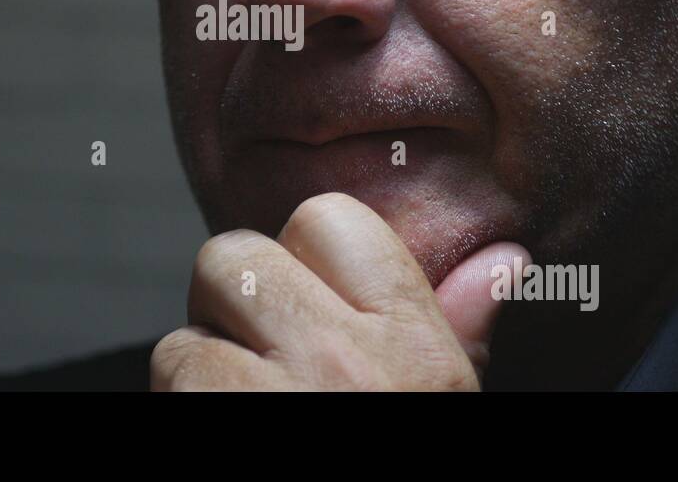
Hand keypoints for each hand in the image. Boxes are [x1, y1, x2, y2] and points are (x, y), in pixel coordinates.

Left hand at [152, 192, 527, 390]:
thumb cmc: (402, 458)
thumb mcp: (444, 403)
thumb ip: (460, 332)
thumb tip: (506, 259)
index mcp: (415, 351)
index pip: (328, 220)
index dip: (304, 259)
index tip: (309, 312)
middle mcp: (346, 363)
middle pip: (236, 256)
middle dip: (233, 307)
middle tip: (258, 365)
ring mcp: (276, 393)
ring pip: (188, 324)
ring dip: (201, 369)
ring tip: (242, 406)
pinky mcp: (214, 412)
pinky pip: (170, 368)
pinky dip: (180, 402)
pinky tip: (220, 425)